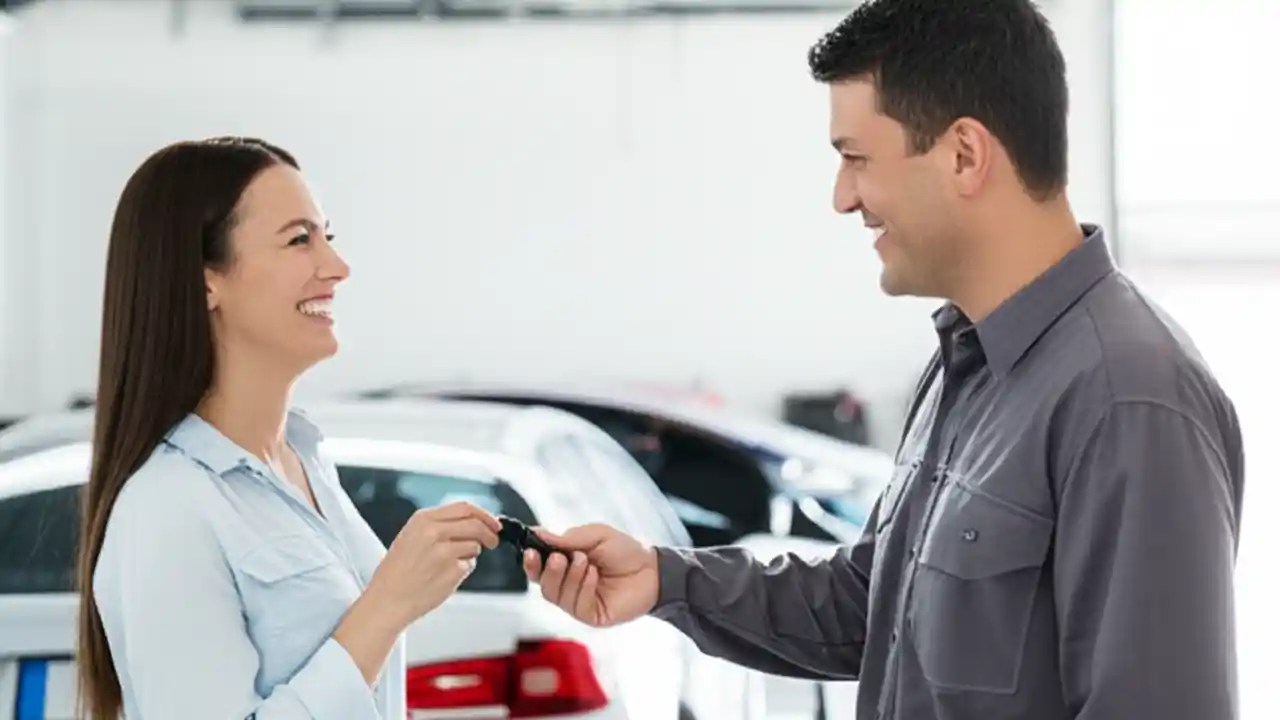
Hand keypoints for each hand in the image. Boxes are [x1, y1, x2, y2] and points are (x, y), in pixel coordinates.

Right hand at [366, 501, 501, 626]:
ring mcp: (444, 551)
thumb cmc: (398, 572)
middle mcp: (434, 532)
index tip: (493, 523)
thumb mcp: (412, 536)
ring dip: (470, 554)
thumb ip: (440, 525)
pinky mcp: (452, 571)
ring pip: (474, 546)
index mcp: (423, 519)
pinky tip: (443, 577)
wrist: (387, 600)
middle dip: (490, 533)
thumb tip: (474, 521)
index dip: (484, 515)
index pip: (465, 508)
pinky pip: (469, 566)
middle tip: (493, 541)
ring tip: (447, 565)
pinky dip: (462, 571)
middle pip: (476, 524)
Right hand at [523, 524, 659, 627]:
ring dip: (569, 577)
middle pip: (543, 585)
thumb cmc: (625, 551)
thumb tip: (537, 533)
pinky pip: (577, 606)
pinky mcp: (592, 616)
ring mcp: (579, 602)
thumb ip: (567, 538)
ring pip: (556, 596)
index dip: (531, 562)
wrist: (652, 569)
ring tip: (586, 561)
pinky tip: (594, 575)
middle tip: (558, 558)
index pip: (539, 568)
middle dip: (548, 571)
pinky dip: (583, 587)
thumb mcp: (595, 536)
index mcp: (566, 565)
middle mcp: (569, 586)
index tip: (530, 551)